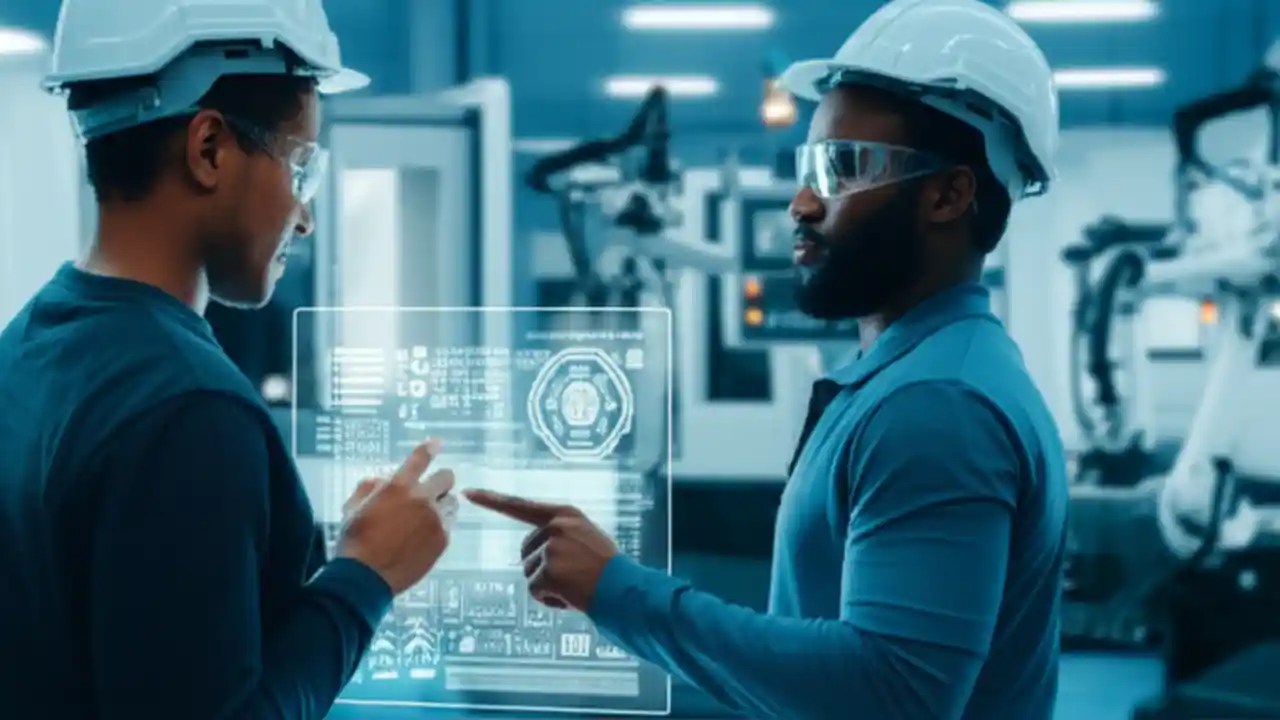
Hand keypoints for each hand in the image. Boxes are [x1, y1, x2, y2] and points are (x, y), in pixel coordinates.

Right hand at [337, 439, 458, 594]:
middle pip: (447, 477)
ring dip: (441, 505)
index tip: (437, 443)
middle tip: (431, 492)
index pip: (420, 459)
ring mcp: (435, 520)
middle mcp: (421, 499)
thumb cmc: (355, 542)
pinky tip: (425, 536)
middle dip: (440, 481)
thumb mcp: (352, 509)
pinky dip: (440, 526)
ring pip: (452, 502)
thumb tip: (379, 481)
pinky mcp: (442, 540)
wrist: (366, 577)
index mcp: (398, 486)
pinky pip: (449, 525)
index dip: (430, 448)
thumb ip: (367, 488)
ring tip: (426, 518)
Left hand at [464, 489, 618, 611]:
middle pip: (525, 551)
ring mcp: (551, 548)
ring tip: (576, 585)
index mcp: (565, 514)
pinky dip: (550, 600)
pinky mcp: (548, 571)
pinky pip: (535, 590)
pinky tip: (572, 597)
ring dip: (547, 585)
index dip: (492, 500)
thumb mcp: (587, 536)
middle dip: (542, 568)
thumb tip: (534, 549)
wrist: (626, 589)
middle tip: (573, 575)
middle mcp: (555, 526)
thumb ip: (560, 534)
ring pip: (529, 572)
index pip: (520, 505)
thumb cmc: (609, 568)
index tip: (469, 492)